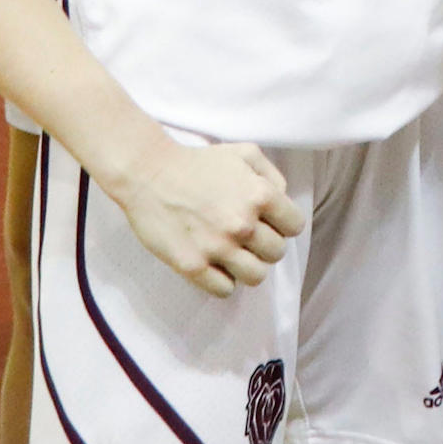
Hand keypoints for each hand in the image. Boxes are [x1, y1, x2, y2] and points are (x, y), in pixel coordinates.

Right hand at [107, 135, 302, 295]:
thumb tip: (282, 200)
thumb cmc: (197, 162)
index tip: (268, 223)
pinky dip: (223, 280)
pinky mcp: (193, 266)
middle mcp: (243, 224)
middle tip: (246, 237)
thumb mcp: (243, 153)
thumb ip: (271, 175)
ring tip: (233, 255)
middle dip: (264, 245)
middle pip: (276, 253)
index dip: (283, 225)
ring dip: (247, 266)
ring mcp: (218, 247)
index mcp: (259, 195)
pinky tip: (214, 265)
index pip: (294, 227)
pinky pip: (225, 290)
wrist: (148, 173)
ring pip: (256, 276)